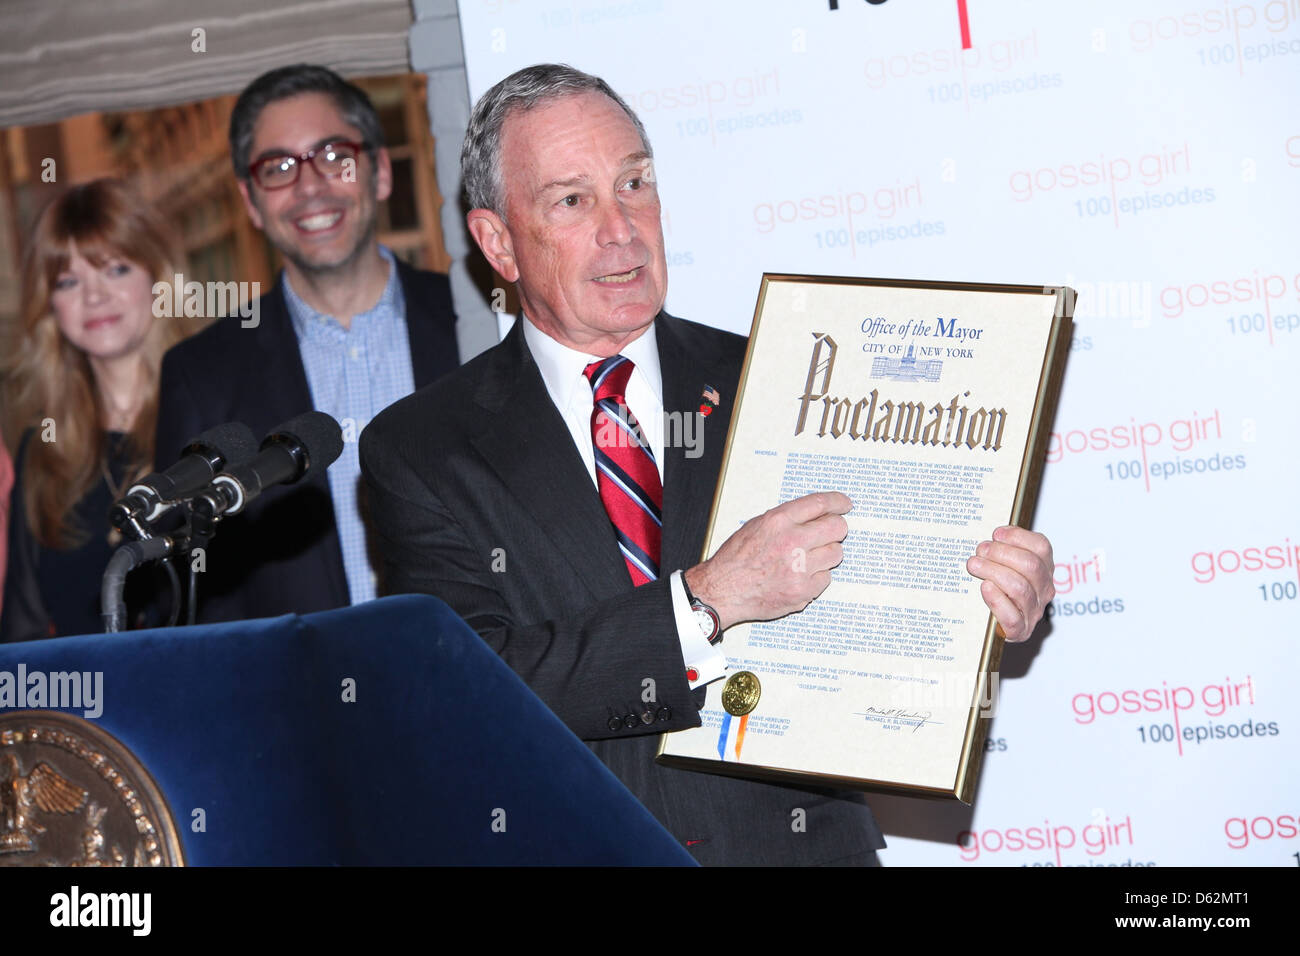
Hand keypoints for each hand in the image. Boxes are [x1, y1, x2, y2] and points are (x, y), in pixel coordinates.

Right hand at [685, 492, 850, 631]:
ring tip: (807, 559)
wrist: (723, 590)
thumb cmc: (736, 559)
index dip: (838, 502)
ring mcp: (799, 567)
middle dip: (836, 529)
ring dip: (826, 555)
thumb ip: (786, 518)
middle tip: (830, 534)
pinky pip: (826, 579)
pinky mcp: (803, 590)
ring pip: (836, 554)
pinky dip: (816, 578)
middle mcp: (791, 541)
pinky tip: (799, 577)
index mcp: (778, 521)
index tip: (845, 504)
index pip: (820, 503)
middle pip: (837, 527)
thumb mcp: (756, 525)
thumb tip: (816, 514)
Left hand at [966, 525, 1054, 642]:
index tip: (996, 534)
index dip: (1018, 536)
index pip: (1041, 547)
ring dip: (994, 572)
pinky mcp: (1020, 630)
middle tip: (981, 550)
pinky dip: (997, 599)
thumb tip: (989, 539)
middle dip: (1002, 553)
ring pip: (1020, 587)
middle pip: (1031, 565)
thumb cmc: (999, 591)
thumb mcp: (1005, 566)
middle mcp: (1044, 589)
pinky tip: (985, 588)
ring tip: (974, 565)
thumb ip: (1002, 550)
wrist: (995, 626)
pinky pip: (1012, 615)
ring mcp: (1034, 611)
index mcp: (1044, 569)